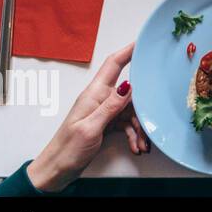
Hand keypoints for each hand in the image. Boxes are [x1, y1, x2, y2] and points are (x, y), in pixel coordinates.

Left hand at [26, 43, 148, 191]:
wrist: (56, 171)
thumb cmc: (67, 149)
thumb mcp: (91, 127)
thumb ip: (111, 106)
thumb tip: (129, 84)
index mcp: (94, 94)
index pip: (114, 64)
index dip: (130, 50)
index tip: (145, 41)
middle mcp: (100, 99)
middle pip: (131, 91)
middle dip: (145, 104)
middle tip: (156, 112)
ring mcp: (103, 112)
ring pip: (131, 110)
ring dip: (139, 126)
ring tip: (142, 142)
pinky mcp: (106, 124)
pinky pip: (126, 123)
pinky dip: (134, 134)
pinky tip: (137, 145)